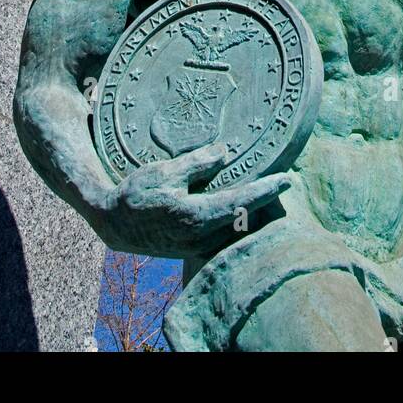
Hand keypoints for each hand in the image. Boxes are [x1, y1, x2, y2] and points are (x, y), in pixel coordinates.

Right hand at [92, 140, 290, 257]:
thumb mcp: (165, 172)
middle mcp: (202, 237)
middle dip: (265, 203)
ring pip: (235, 229)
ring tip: (266, 191)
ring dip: (251, 212)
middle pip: (245, 220)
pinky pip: (224, 234)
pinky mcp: (194, 249)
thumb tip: (224, 153)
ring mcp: (199, 247)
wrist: (114, 224)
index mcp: (197, 216)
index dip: (266, 190)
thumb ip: (197, 163)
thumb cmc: (137, 194)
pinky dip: (236, 220)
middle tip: (282, 181)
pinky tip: (241, 205)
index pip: (241, 202)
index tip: (287, 179)